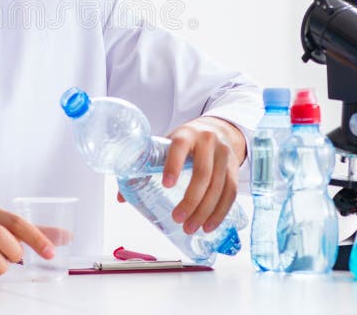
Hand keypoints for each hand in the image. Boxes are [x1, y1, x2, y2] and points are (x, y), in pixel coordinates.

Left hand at [115, 117, 244, 234]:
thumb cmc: (186, 141)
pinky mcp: (234, 167)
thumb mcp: (166, 145)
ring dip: (205, 211)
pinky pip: (230, 193)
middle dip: (190, 200)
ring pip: (218, 186)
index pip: (179, 147)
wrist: (217, 128)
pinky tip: (209, 225)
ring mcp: (224, 154)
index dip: (173, 165)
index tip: (166, 184)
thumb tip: (122, 198)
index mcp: (186, 134)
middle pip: (202, 174)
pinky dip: (220, 211)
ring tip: (191, 227)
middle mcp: (207, 142)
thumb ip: (146, 167)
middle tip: (177, 219)